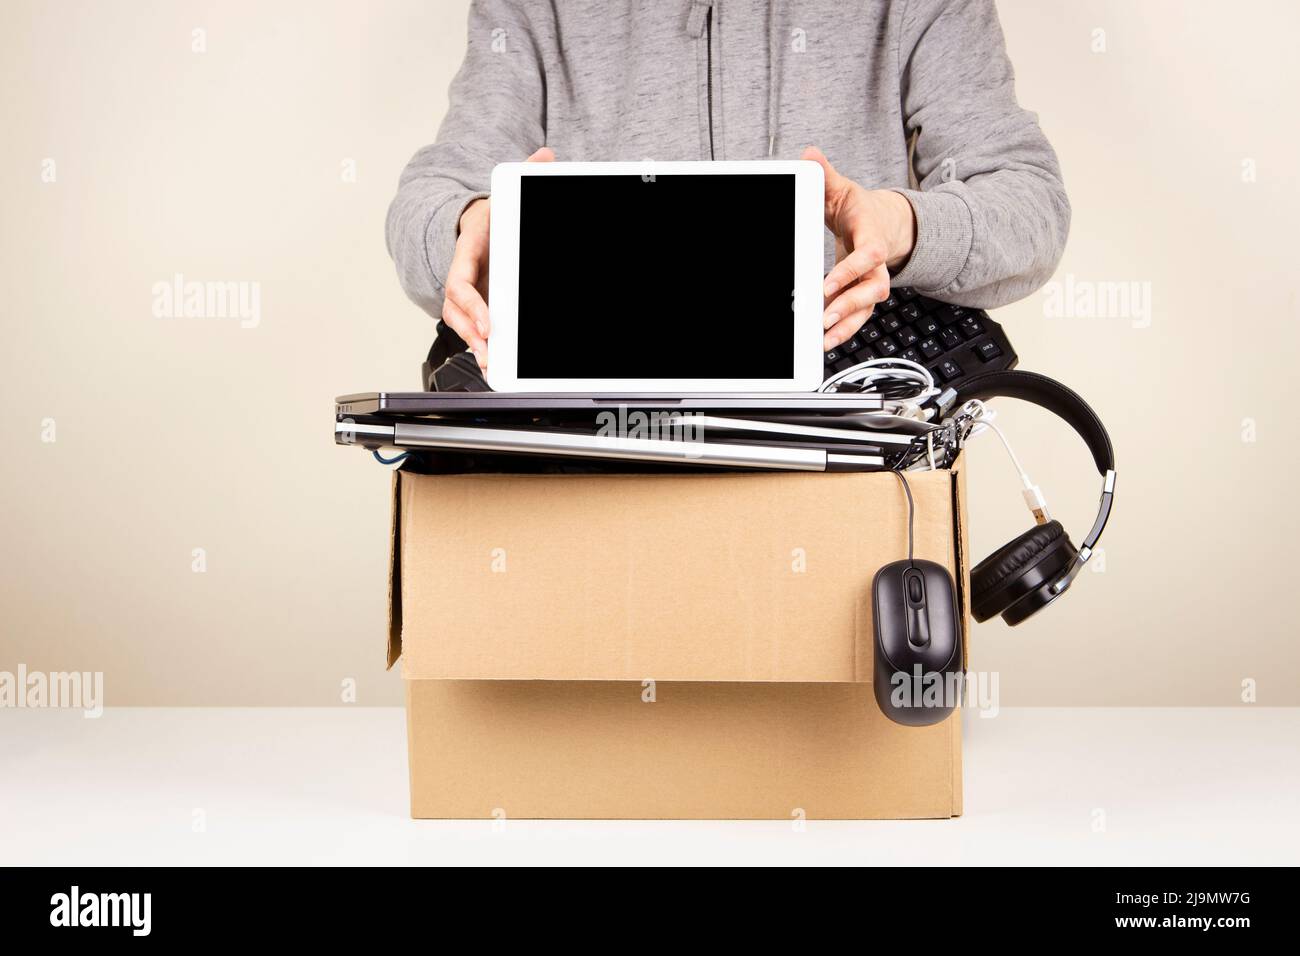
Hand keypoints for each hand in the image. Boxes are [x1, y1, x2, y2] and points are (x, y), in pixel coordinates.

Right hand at [443, 146, 554, 367]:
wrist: (477, 225)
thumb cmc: (491, 217)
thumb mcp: (504, 196)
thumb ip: (525, 175)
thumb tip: (545, 155)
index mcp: (467, 252)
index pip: (460, 282)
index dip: (471, 304)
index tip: (488, 321)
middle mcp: (463, 276)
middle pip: (457, 311)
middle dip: (471, 333)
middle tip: (488, 350)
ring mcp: (468, 293)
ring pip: (462, 323)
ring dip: (475, 344)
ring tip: (491, 362)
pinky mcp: (477, 306)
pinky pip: (474, 328)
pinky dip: (482, 345)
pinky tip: (495, 362)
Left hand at [802, 146, 916, 350]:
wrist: (882, 225)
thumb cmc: (859, 209)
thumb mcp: (843, 189)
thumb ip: (826, 175)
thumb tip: (810, 155)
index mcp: (873, 238)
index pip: (868, 256)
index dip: (850, 271)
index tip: (828, 284)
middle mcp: (877, 266)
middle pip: (872, 290)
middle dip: (849, 305)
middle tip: (824, 317)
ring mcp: (871, 283)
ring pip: (866, 309)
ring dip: (845, 326)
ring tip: (822, 339)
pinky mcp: (863, 297)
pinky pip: (857, 318)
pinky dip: (842, 331)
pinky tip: (822, 340)